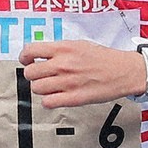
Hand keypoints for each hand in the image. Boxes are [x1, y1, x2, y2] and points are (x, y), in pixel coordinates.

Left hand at [18, 40, 141, 107]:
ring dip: (40, 88)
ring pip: (36, 88)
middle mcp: (63, 64)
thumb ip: (59, 49)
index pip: (30, 50)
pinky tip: (55, 96)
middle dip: (32, 75)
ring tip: (50, 86)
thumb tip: (40, 54)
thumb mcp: (78, 44)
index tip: (27, 60)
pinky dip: (48, 101)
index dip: (24, 57)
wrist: (123, 71)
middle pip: (30, 73)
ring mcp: (67, 82)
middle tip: (40, 75)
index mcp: (63, 48)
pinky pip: (48, 102)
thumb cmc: (103, 58)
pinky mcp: (74, 98)